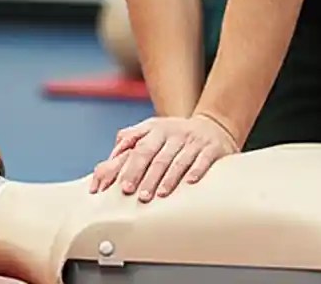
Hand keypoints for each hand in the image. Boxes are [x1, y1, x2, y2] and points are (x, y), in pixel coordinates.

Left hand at [89, 114, 238, 201]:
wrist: (212, 125)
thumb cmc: (175, 135)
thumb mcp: (152, 130)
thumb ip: (130, 140)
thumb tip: (108, 160)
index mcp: (155, 129)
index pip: (138, 149)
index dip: (129, 168)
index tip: (121, 187)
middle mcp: (173, 133)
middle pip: (156, 156)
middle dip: (145, 176)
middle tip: (137, 195)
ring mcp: (193, 140)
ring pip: (178, 160)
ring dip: (168, 178)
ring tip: (159, 195)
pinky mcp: (211, 147)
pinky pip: (203, 159)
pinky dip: (196, 170)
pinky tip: (189, 182)